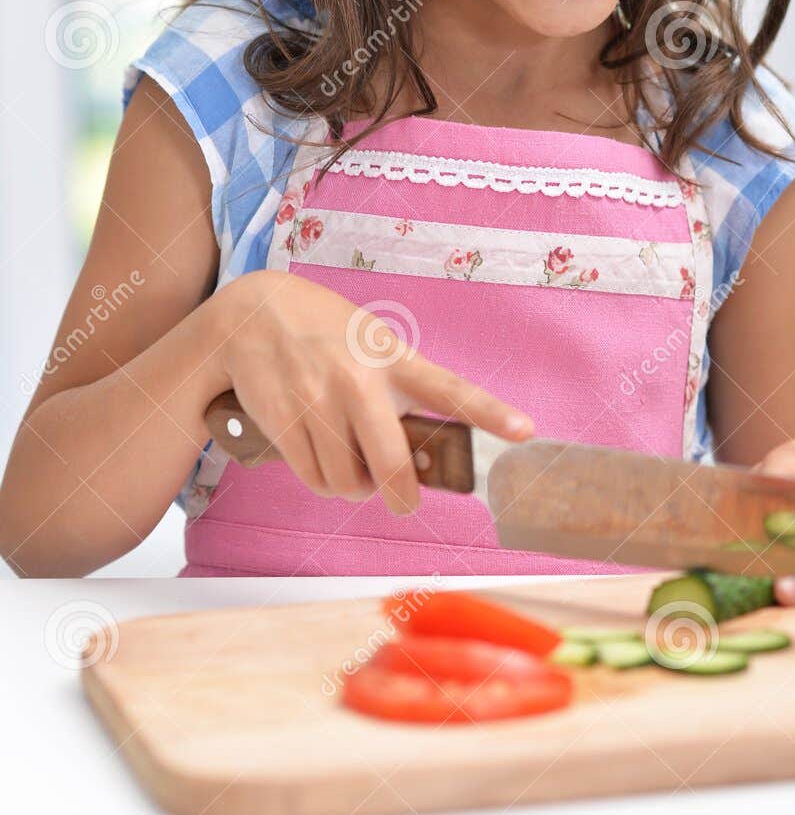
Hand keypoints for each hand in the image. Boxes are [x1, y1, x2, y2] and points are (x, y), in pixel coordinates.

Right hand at [217, 269, 534, 514]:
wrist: (250, 312)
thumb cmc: (323, 333)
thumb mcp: (370, 344)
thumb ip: (399, 390)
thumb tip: (417, 456)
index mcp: (391, 358)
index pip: (449, 388)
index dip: (489, 412)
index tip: (524, 430)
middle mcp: (358, 378)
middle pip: (391, 463)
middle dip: (401, 495)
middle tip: (403, 502)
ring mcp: (317, 399)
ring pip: (347, 480)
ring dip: (351, 485)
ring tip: (346, 459)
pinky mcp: (282, 416)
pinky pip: (312, 477)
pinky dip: (320, 479)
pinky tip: (317, 454)